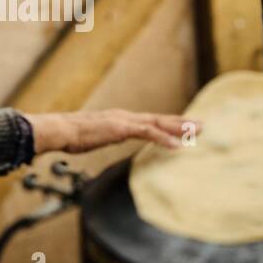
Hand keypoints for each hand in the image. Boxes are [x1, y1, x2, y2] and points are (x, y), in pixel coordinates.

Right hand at [25, 109, 196, 153]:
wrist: (59, 129)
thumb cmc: (70, 136)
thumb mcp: (92, 137)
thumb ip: (103, 137)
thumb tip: (103, 139)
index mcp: (120, 119)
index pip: (149, 121)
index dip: (168, 124)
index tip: (184, 127)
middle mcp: (125, 117)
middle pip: (159, 119)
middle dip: (182, 122)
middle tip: (203, 125)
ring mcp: (124, 121)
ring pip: (158, 123)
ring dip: (180, 128)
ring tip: (198, 131)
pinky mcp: (121, 128)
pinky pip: (148, 134)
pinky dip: (164, 139)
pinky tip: (177, 145)